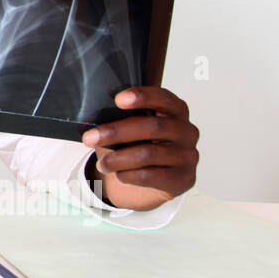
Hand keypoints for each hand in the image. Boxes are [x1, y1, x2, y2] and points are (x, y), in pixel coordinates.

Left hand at [81, 86, 198, 211]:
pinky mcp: (184, 178)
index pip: (164, 98)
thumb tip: (95, 118)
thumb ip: (122, 118)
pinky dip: (129, 175)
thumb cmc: (138, 146)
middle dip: (117, 132)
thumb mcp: (131, 128)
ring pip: (149, 154)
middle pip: (153, 127)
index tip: (118, 100)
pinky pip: (151, 176)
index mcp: (176, 111)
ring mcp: (189, 156)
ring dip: (118, 159)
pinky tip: (119, 174)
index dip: (143, 96)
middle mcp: (187, 131)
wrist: (147, 181)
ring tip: (102, 163)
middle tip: (90, 137)